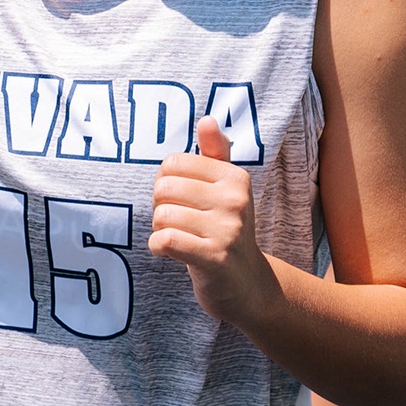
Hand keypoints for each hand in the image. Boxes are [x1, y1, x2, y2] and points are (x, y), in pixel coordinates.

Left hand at [149, 116, 277, 327]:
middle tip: (180, 223)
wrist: (246, 286)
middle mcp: (235, 200)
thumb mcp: (226, 190)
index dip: (166, 183)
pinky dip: (158, 248)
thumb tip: (207, 119)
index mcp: (235, 177)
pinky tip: (172, 253)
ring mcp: (227, 230)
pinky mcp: (214, 258)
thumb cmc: (226, 231)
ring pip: (161, 216)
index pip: (172, 163)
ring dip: (160, 230)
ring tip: (180, 239)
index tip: (183, 201)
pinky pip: (164, 241)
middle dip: (161, 208)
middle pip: (163, 188)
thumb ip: (215, 154)